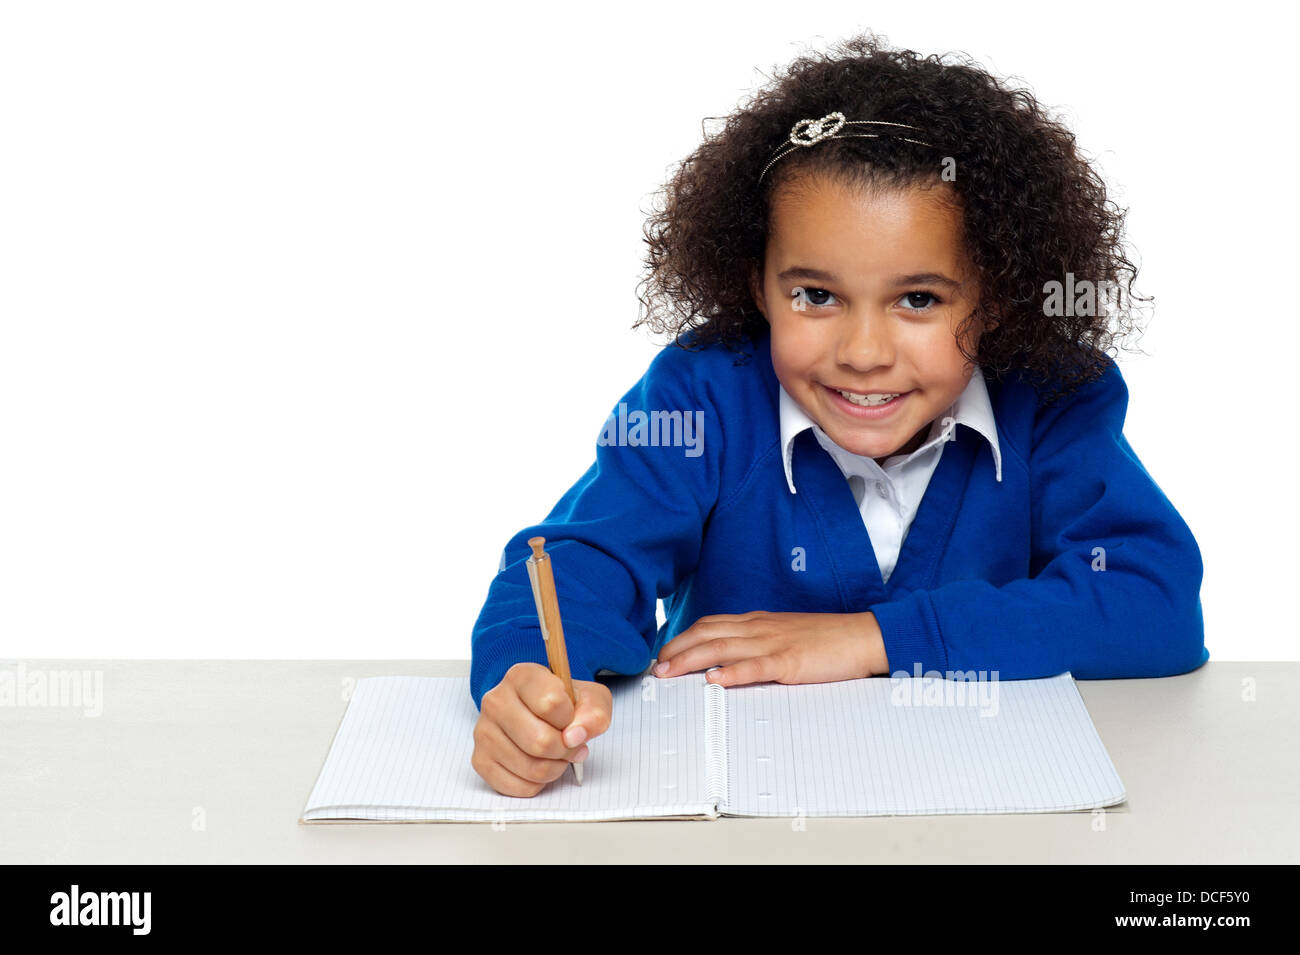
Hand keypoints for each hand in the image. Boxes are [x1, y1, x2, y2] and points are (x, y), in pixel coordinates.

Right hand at [472, 662, 612, 796]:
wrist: (539, 713)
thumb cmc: (563, 705)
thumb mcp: (590, 698)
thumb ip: (594, 712)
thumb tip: (576, 736)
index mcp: (521, 676)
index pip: (551, 703)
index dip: (572, 719)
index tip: (572, 719)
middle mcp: (495, 701)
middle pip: (540, 741)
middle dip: (566, 750)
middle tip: (570, 745)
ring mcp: (483, 731)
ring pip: (531, 768)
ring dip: (555, 768)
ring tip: (556, 755)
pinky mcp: (480, 760)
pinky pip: (519, 786)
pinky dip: (538, 783)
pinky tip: (539, 765)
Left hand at [652, 611, 888, 686]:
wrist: (863, 636)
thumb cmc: (826, 639)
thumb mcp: (784, 634)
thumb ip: (756, 643)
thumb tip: (726, 660)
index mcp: (758, 622)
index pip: (709, 624)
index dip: (681, 638)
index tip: (662, 655)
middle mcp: (760, 628)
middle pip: (707, 634)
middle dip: (676, 650)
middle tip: (655, 669)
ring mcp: (775, 643)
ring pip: (723, 648)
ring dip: (691, 660)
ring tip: (670, 674)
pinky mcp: (792, 661)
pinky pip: (757, 666)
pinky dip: (733, 673)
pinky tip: (715, 682)